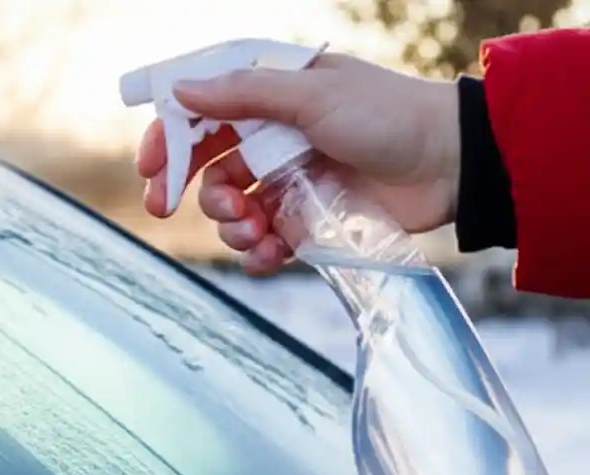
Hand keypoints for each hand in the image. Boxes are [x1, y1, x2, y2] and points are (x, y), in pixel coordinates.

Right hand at [135, 53, 460, 274]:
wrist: (451, 165)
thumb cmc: (389, 116)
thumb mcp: (312, 96)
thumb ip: (243, 96)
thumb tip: (180, 92)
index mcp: (269, 99)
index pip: (200, 116)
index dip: (168, 141)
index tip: (150, 169)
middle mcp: (272, 139)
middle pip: (205, 168)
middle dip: (189, 191)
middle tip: (169, 209)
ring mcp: (287, 182)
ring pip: (230, 211)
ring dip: (228, 225)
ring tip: (252, 228)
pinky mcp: (305, 221)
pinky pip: (262, 243)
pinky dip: (255, 254)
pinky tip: (267, 255)